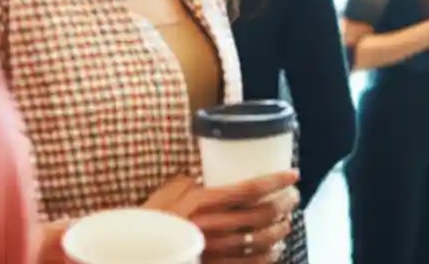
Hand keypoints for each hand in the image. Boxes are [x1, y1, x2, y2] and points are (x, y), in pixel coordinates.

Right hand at [144, 172, 299, 262]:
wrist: (136, 251)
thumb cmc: (151, 219)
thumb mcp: (168, 192)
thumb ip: (191, 181)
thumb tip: (207, 173)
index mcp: (202, 202)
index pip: (250, 189)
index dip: (276, 181)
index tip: (292, 174)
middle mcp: (213, 226)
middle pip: (263, 214)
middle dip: (285, 204)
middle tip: (292, 196)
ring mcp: (216, 250)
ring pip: (263, 240)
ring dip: (281, 229)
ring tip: (286, 221)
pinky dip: (270, 256)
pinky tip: (275, 248)